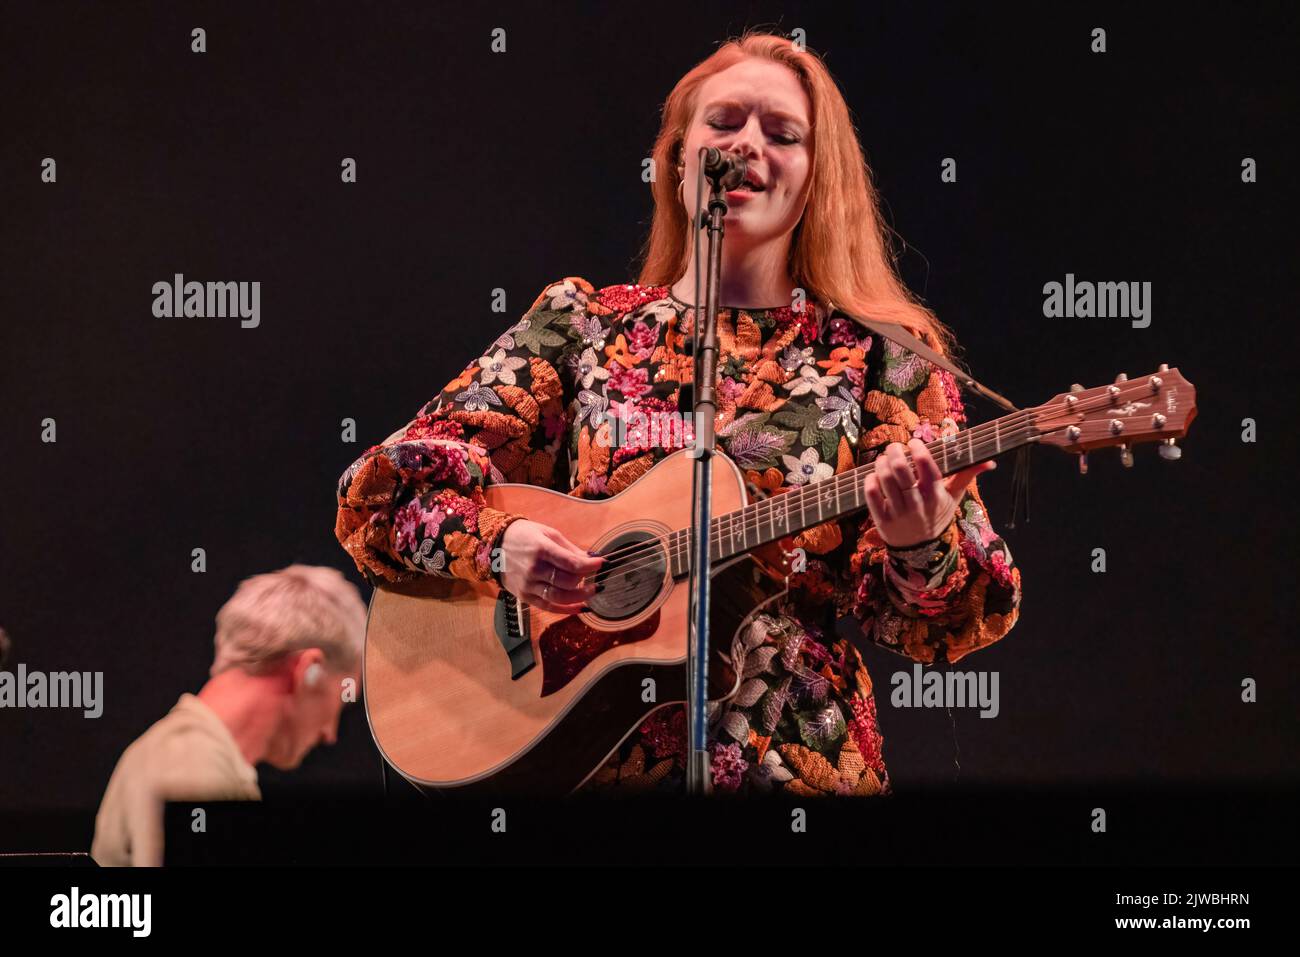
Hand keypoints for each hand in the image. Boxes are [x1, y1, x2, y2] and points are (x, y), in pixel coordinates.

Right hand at [499, 520, 602, 613]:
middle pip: (568, 582)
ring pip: (559, 597)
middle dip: (585, 580)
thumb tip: (590, 558)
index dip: (591, 565)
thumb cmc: (524, 536)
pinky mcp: (524, 596)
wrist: (494, 545)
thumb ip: (569, 549)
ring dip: (580, 597)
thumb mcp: (548, 534)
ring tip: (591, 592)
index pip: (572, 563)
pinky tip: (579, 608)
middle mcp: (534, 569)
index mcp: (541, 550)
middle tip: (594, 577)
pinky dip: (565, 610)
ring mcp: (528, 585)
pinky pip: (548, 607)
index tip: (602, 563)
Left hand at [863, 439, 995, 547]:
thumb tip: (990, 462)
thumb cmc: (937, 514)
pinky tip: (873, 475)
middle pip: (901, 468)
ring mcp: (899, 512)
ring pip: (884, 479)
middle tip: (894, 447)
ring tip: (883, 459)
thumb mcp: (953, 497)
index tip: (913, 442)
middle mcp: (917, 503)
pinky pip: (871, 495)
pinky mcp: (882, 520)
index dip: (918, 448)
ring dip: (881, 463)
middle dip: (894, 451)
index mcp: (935, 494)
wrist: (921, 549)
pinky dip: (869, 480)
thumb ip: (967, 475)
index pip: (925, 464)